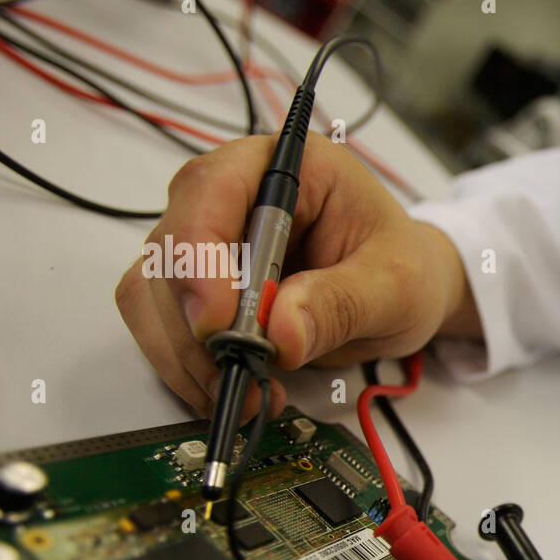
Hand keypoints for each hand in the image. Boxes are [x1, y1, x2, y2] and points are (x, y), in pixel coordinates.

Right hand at [115, 134, 477, 417]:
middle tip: (240, 373)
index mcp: (289, 166)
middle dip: (195, 324)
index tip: (216, 322)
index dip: (200, 255)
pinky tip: (237, 388)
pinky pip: (166, 329)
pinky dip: (190, 369)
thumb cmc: (403, 270)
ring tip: (251, 392)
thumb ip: (341, 303)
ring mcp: (212, 242)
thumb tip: (282, 332)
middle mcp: (236, 194)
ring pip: (155, 295)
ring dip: (188, 356)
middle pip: (171, 247)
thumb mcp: (395, 286)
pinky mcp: (200, 290)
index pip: (213, 189)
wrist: (403, 295)